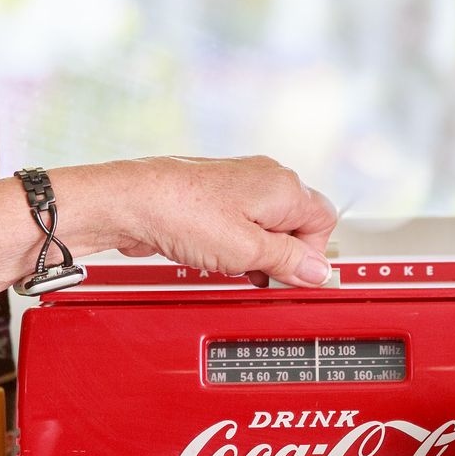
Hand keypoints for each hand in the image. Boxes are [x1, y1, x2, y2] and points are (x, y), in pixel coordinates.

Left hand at [70, 156, 337, 287]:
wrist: (130, 203)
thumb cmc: (182, 214)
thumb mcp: (246, 250)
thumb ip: (288, 261)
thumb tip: (317, 271)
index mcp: (283, 186)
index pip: (324, 222)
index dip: (310, 255)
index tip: (291, 277)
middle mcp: (265, 179)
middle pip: (297, 224)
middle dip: (282, 256)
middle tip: (260, 276)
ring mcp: (239, 185)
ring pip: (267, 227)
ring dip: (257, 254)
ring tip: (232, 267)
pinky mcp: (215, 197)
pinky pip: (240, 225)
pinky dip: (235, 246)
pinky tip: (216, 259)